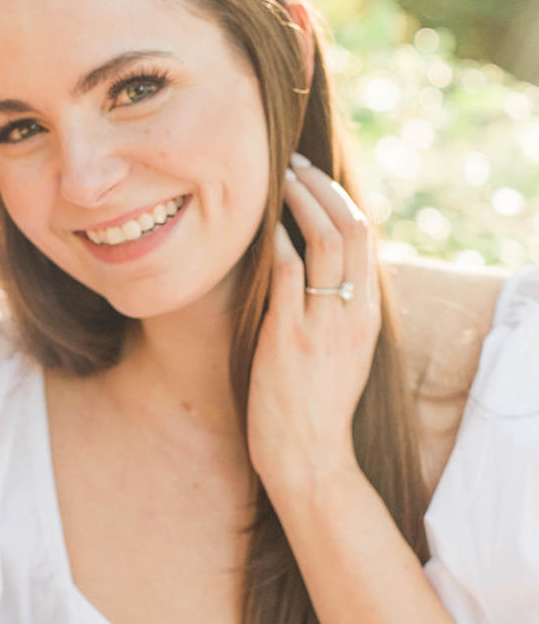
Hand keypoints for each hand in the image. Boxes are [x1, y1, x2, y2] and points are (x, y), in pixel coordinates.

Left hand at [247, 157, 380, 498]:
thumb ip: (332, 315)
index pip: (366, 238)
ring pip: (325, 241)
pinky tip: (257, 227)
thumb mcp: (339, 356)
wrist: (311, 460)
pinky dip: (275, 243)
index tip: (313, 177)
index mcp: (367, 315)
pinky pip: (289, 275)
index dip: (340, 199)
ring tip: (275, 179)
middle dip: (321, 187)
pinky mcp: (291, 337)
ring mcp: (324, 324)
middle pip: (351, 227)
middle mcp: (353, 313)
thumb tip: (310, 276)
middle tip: (292, 163)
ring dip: (299, 202)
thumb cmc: (314, 411)